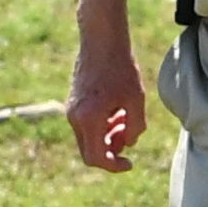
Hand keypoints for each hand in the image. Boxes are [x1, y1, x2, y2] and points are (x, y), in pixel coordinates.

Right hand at [68, 23, 147, 171]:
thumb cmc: (121, 67)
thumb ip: (135, 127)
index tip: (129, 163)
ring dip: (108, 136)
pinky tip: (117, 110)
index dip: (114, 166)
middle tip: (129, 135)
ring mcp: (71, 110)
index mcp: (88, 119)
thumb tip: (128, 143)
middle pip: (90, 152)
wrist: (101, 39)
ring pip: (88, 139)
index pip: (97, 158)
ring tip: (126, 118)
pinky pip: (86, 125)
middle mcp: (75, 117)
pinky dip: (101, 126)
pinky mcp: (73, 102)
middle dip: (111, 151)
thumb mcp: (136, 99)